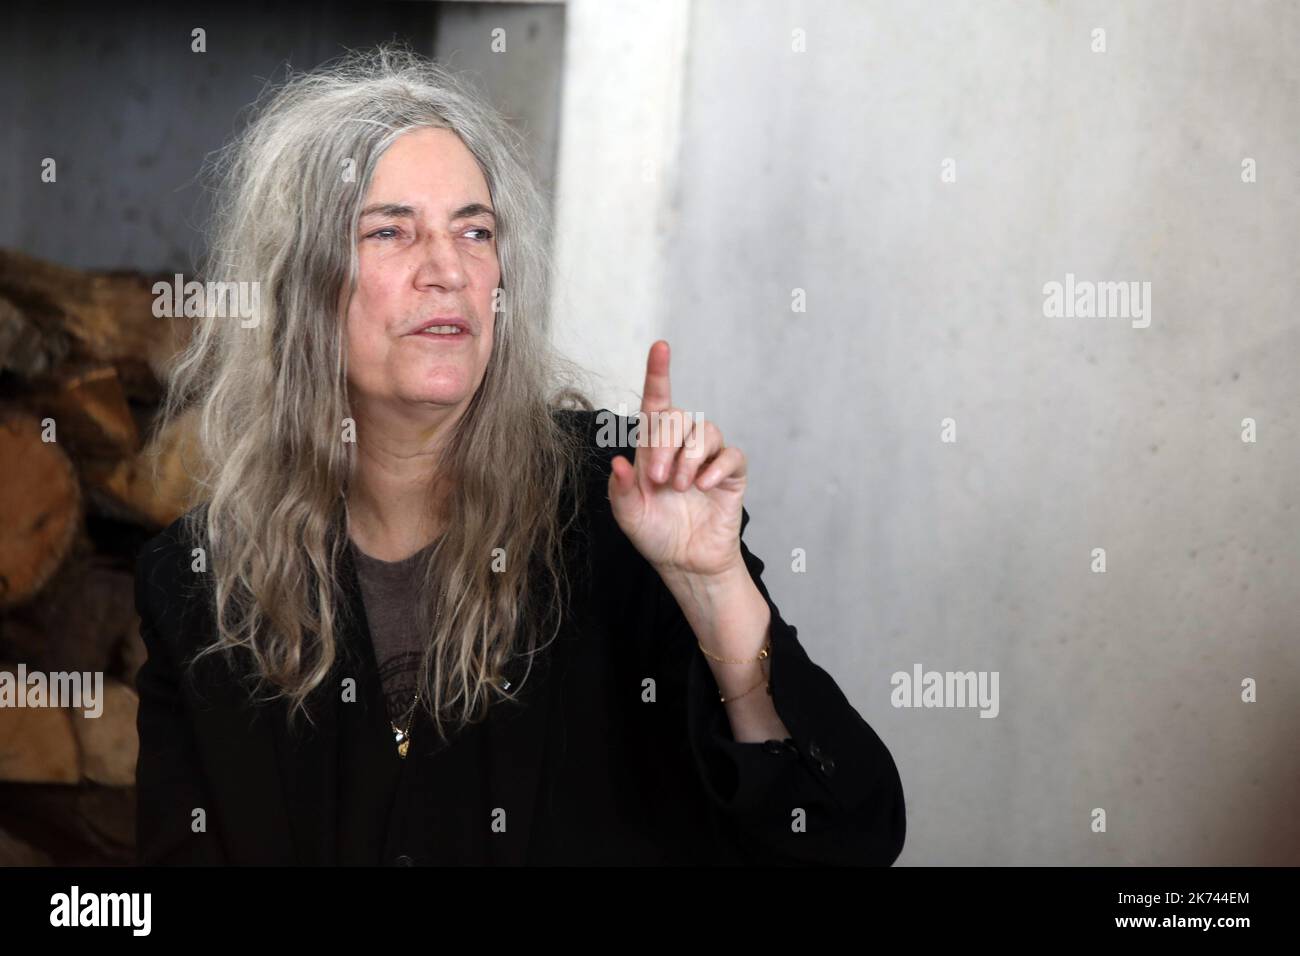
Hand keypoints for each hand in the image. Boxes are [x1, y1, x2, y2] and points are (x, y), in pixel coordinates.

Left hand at [608, 340, 747, 579]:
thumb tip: (620, 461)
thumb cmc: (655, 534)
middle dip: (666, 444)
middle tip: (659, 479)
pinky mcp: (730, 474)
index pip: (656, 404)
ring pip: (706, 431)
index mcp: (652, 449)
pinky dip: (716, 468)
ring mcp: (707, 459)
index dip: (658, 374)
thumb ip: (621, 489)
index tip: (660, 347)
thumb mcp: (628, 515)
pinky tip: (704, 487)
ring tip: (682, 487)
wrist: (686, 562)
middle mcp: (680, 447)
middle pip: (680, 417)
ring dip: (690, 457)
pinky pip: (731, 455)